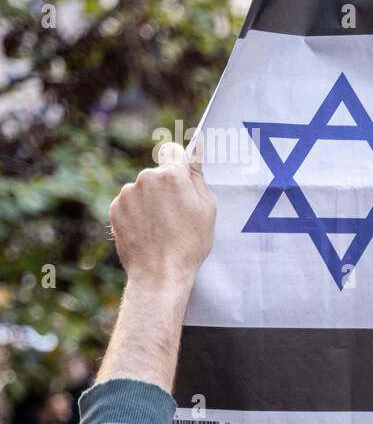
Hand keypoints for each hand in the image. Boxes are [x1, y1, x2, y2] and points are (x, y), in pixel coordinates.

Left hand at [110, 142, 215, 290]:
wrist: (160, 273)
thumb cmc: (190, 243)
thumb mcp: (206, 209)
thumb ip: (198, 176)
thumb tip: (197, 150)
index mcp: (171, 175)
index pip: (173, 151)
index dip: (179, 164)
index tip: (182, 180)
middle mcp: (145, 178)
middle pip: (157, 174)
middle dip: (166, 188)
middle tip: (177, 215)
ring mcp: (127, 193)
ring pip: (142, 189)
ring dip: (150, 201)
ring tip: (161, 227)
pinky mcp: (115, 209)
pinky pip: (129, 204)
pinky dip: (137, 213)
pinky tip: (148, 231)